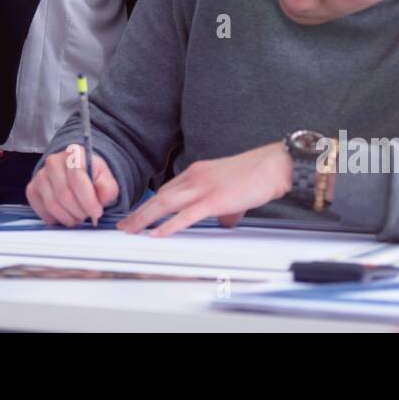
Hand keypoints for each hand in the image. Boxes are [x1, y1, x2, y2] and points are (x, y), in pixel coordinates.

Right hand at [26, 145, 118, 226]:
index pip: (77, 180)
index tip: (97, 212)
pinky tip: (66, 214)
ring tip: (78, 216)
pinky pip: (42, 211)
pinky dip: (56, 219)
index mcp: (74, 154)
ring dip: (68, 218)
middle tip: (88, 215)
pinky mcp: (32, 189)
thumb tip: (102, 196)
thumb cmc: (92, 176)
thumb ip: (108, 187)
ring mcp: (40, 175)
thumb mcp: (106, 179)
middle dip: (79, 211)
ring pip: (52, 205)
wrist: (77, 172)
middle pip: (64, 195)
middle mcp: (53, 162)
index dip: (88, 201)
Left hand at [117, 142, 293, 237]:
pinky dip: (168, 226)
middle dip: (139, 212)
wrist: (274, 165)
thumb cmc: (258, 175)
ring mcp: (203, 187)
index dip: (150, 202)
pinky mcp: (214, 200)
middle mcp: (195, 177)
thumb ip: (225, 207)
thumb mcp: (233, 191)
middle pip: (160, 196)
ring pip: (165, 204)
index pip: (167, 189)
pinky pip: (185, 216)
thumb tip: (224, 222)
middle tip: (124, 225)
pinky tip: (156, 234)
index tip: (138, 213)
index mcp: (197, 172)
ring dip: (144, 218)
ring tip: (130, 231)